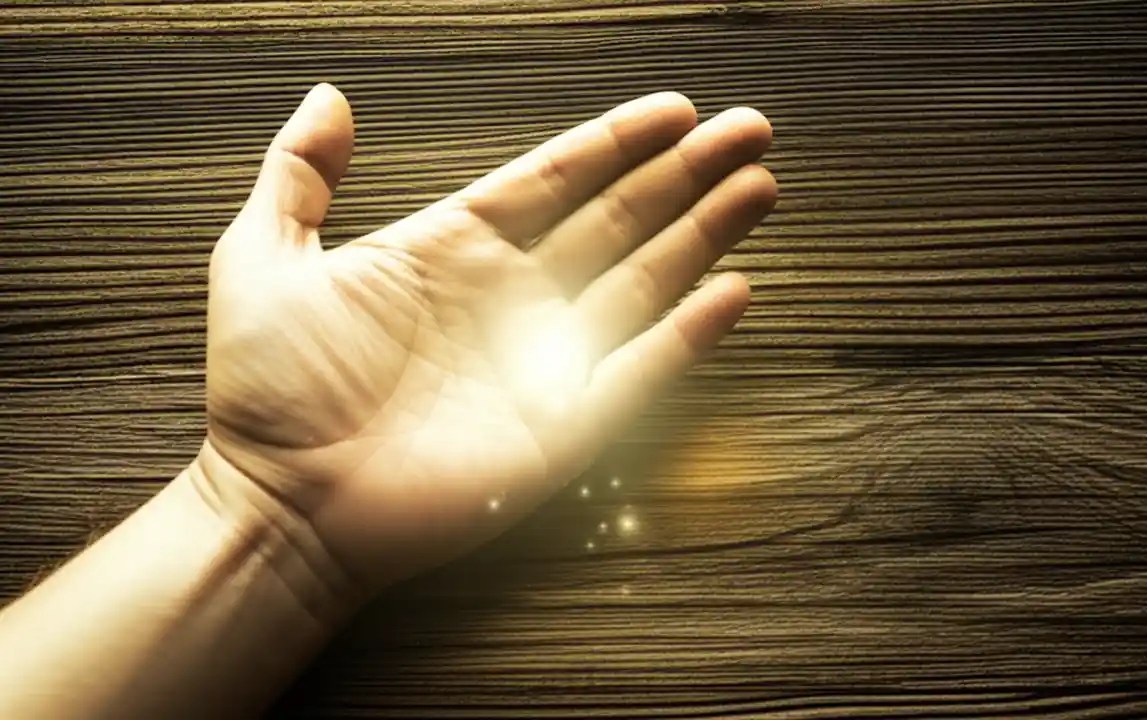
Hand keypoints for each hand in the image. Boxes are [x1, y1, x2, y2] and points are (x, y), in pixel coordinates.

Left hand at [195, 84, 775, 597]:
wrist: (281, 504)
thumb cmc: (267, 394)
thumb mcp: (262, 260)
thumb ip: (298, 175)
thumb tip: (327, 98)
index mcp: (454, 250)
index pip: (556, 179)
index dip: (617, 142)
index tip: (673, 109)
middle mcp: (512, 299)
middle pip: (620, 218)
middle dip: (687, 173)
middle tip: (748, 130)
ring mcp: (543, 362)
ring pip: (644, 281)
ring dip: (704, 234)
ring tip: (757, 186)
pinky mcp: (563, 427)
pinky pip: (640, 371)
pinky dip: (688, 335)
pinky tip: (731, 291)